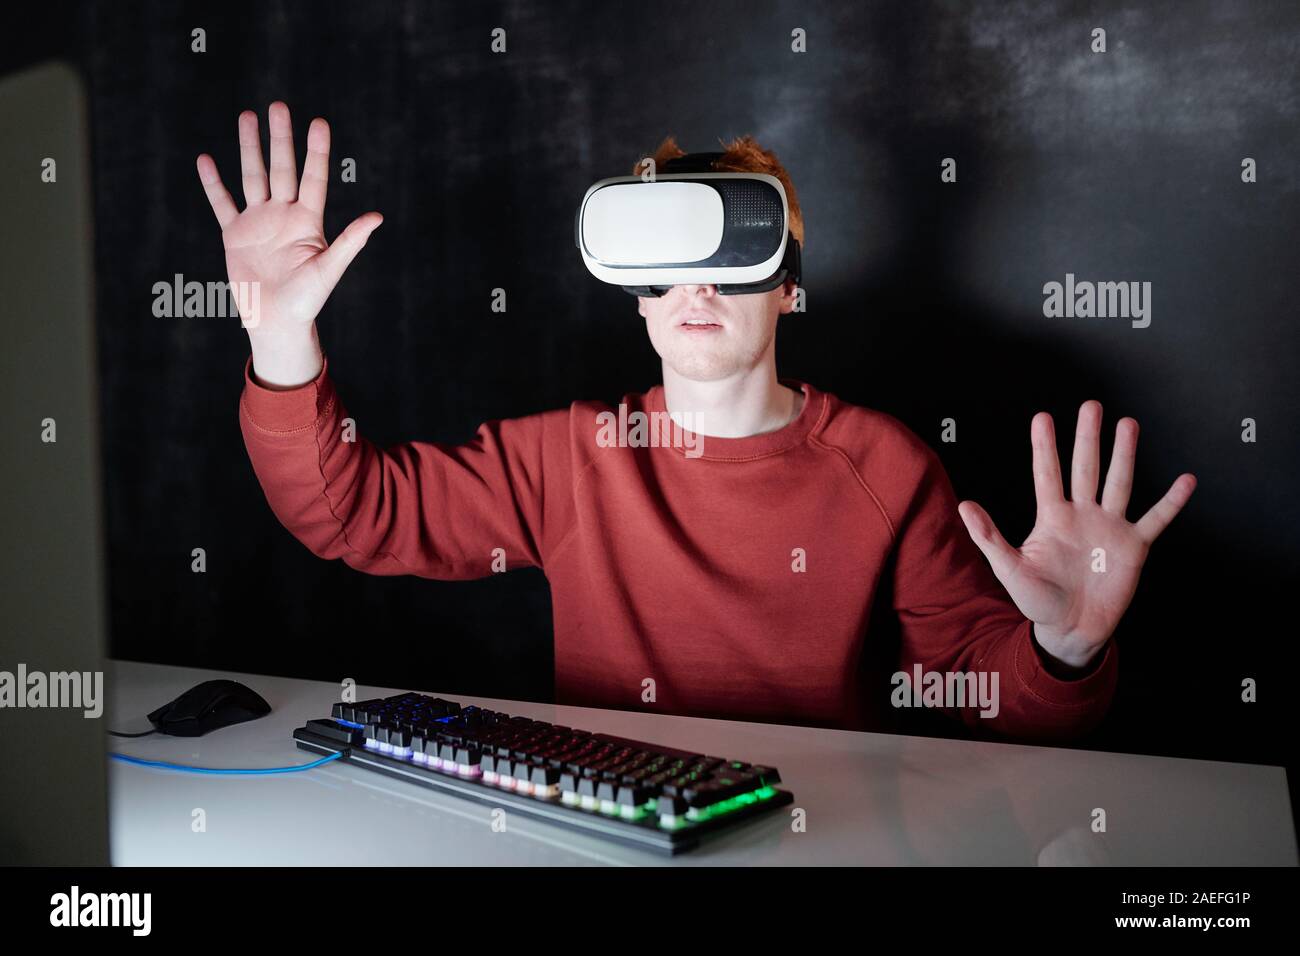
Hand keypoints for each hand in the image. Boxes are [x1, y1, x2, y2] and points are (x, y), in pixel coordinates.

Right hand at [196, 101, 381, 385]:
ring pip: (253, 177)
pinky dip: (213, 184)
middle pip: (281, 168)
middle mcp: (284, 215)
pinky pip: (222, 204)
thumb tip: (377, 217)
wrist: (277, 322)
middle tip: (277, 105)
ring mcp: (258, 222)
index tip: (318, 122)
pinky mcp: (235, 235)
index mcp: (308, 221)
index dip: (315, 151)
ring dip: (249, 148)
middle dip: (279, 137)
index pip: (313, 178)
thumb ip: (349, 241)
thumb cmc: (308, 301)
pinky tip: (206, 160)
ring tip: (247, 116)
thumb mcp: (329, 270)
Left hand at [957, 401, 1195, 669]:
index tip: (1042, 417)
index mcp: (1052, 517)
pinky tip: (1185, 480)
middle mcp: (1082, 514)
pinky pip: (1155, 520)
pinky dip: (1171, 502)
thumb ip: (989, 537)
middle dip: (1088, 438)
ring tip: (1128, 425)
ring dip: (1124, 455)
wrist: (1070, 630)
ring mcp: (1110, 527)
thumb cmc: (1037, 601)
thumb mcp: (1009, 569)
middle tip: (1091, 405)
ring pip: (1119, 483)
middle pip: (1086, 468)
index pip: (1047, 474)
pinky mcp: (1134, 547)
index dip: (1045, 447)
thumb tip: (964, 506)